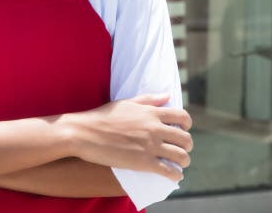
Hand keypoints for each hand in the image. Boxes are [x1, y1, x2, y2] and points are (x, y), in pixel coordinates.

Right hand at [65, 94, 192, 181]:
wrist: (85, 133)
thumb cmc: (103, 117)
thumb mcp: (127, 103)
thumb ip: (149, 99)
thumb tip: (167, 95)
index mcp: (151, 113)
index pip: (182, 117)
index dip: (187, 125)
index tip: (183, 129)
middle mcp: (155, 128)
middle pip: (185, 139)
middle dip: (186, 145)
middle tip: (180, 149)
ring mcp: (150, 146)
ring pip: (181, 156)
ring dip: (183, 161)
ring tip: (179, 163)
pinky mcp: (143, 162)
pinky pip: (169, 171)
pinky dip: (175, 175)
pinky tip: (173, 176)